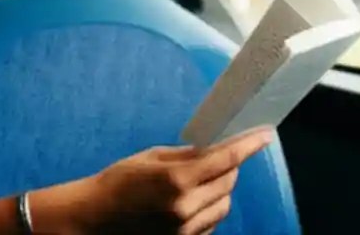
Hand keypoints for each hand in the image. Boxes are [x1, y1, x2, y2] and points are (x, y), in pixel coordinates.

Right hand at [24, 128, 273, 233]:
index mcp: (175, 179)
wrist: (95, 218)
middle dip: (229, 166)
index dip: (247, 146)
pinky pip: (212, 222)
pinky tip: (193, 200)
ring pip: (224, 204)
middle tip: (220, 156)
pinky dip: (210, 208)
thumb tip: (212, 149)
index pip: (224, 160)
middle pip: (228, 182)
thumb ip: (184, 156)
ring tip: (202, 181)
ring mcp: (186, 228)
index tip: (264, 134)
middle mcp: (186, 206)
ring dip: (221, 189)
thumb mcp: (148, 158)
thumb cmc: (117, 182)